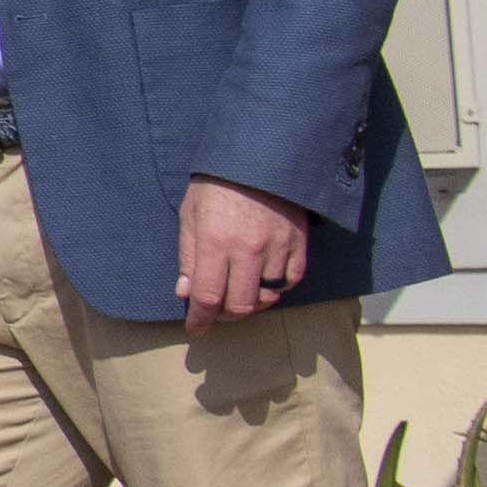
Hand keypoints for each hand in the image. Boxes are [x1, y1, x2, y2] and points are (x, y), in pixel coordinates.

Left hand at [179, 175, 312, 320]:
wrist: (261, 157)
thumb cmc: (217, 184)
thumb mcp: (190, 215)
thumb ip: (189, 257)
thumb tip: (186, 293)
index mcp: (216, 243)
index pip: (209, 297)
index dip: (200, 319)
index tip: (195, 329)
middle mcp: (249, 251)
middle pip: (241, 304)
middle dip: (225, 315)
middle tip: (216, 312)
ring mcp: (278, 248)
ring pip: (269, 297)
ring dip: (252, 304)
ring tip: (239, 296)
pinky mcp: (299, 243)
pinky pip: (291, 280)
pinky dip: (278, 289)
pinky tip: (264, 283)